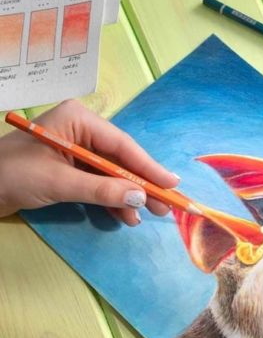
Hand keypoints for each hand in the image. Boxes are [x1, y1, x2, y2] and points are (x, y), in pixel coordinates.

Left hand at [0, 100, 178, 225]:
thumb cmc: (11, 175)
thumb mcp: (59, 182)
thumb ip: (102, 190)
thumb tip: (141, 198)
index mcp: (78, 120)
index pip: (122, 145)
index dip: (149, 167)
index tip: (172, 184)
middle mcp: (81, 131)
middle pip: (122, 159)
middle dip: (141, 184)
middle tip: (165, 205)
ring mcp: (77, 150)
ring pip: (113, 174)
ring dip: (128, 196)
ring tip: (145, 216)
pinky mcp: (71, 169)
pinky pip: (100, 183)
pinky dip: (112, 200)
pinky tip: (125, 216)